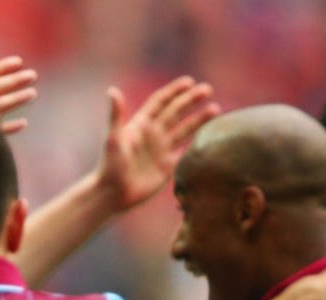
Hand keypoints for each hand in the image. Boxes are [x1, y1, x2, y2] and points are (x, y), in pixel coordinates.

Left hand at [93, 76, 219, 211]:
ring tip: (215, 109)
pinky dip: (198, 143)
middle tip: (208, 89)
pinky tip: (212, 136)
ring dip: (199, 119)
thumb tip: (112, 91)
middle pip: (176, 112)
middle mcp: (153, 134)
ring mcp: (161, 149)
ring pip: (185, 130)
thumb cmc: (109, 165)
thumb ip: (115, 115)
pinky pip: (186, 151)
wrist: (113, 193)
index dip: (174, 91)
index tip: (190, 81)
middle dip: (191, 100)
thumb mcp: (112, 138)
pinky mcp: (168, 166)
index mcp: (141, 124)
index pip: (160, 102)